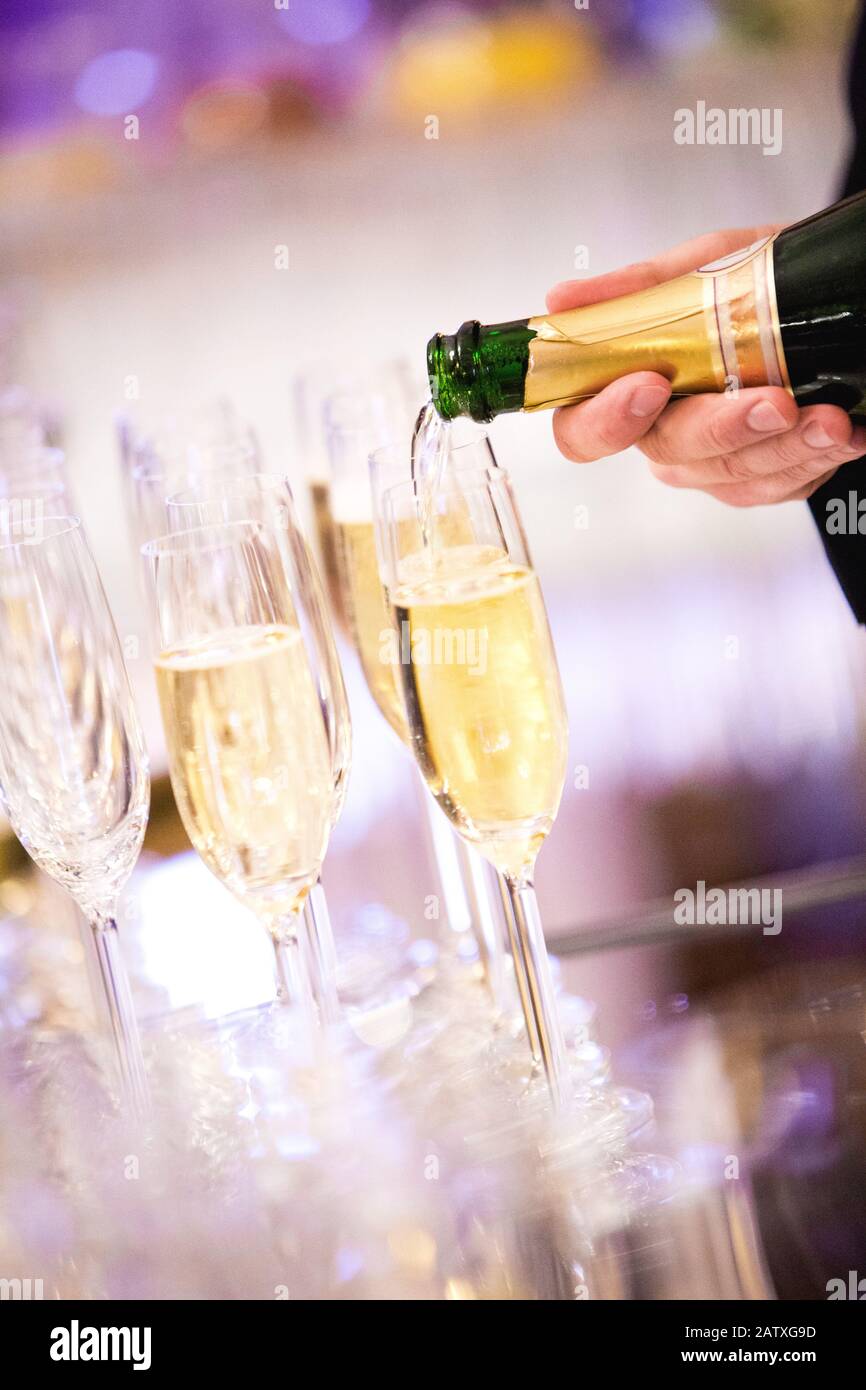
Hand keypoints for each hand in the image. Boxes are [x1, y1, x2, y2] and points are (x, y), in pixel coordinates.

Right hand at [547, 228, 865, 504]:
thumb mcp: (699, 266)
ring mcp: (713, 463)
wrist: (824, 294)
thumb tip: (561, 300)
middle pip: (670, 454)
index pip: (583, 431)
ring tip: (830, 418)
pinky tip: (843, 435)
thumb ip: (636, 290)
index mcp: (628, 391)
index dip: (606, 421)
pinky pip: (779, 487)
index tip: (651, 385)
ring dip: (787, 449)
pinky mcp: (762, 480)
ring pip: (733, 477)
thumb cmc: (753, 281)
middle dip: (726, 430)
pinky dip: (816, 461)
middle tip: (776, 402)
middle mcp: (664, 435)